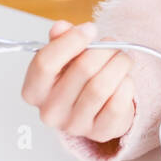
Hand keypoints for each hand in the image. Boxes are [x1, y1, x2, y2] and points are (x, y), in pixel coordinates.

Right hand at [21, 20, 136, 144]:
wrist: (97, 108)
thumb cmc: (78, 79)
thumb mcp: (64, 57)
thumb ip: (60, 40)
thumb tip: (60, 28)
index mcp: (34, 91)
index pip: (45, 63)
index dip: (71, 41)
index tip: (90, 29)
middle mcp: (50, 112)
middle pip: (81, 69)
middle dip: (103, 50)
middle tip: (113, 44)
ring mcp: (75, 126)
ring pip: (101, 86)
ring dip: (118, 65)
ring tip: (122, 58)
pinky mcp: (100, 132)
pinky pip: (118, 102)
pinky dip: (126, 84)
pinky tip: (124, 80)